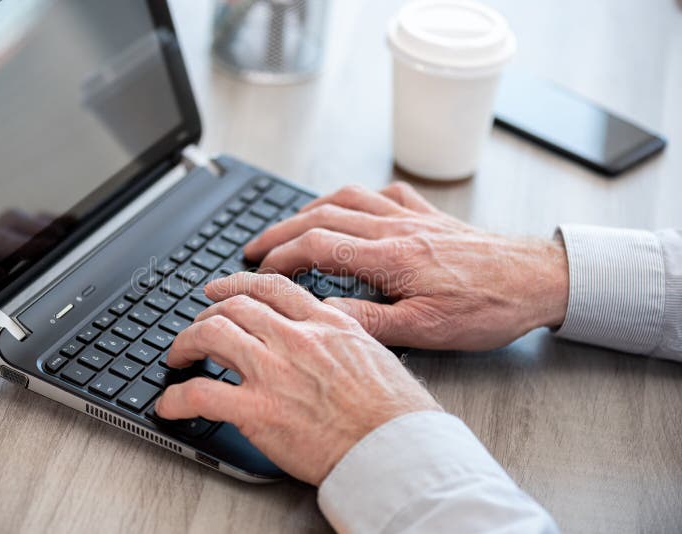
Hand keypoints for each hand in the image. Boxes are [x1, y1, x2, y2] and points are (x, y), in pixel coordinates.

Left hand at [155, 272, 441, 484]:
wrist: (397, 449)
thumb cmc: (395, 412)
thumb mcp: (374, 353)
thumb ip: (341, 337)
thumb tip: (325, 336)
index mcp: (326, 324)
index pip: (272, 288)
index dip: (238, 284)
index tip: (222, 289)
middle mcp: (296, 339)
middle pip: (234, 306)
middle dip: (207, 312)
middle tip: (196, 325)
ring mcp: (275, 372)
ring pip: (212, 335)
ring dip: (186, 342)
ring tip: (178, 354)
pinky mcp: (258, 411)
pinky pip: (201, 394)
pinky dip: (177, 398)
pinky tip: (169, 405)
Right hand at [244, 183, 569, 350]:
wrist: (539, 280)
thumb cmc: (489, 307)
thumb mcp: (428, 330)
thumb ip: (370, 321)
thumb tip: (321, 314)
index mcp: (390, 257)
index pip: (316, 246)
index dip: (279, 258)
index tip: (258, 272)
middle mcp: (395, 228)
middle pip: (321, 216)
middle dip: (279, 231)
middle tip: (254, 247)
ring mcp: (412, 216)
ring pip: (346, 198)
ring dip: (309, 209)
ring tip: (288, 226)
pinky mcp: (429, 214)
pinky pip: (383, 193)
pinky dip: (356, 197)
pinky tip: (351, 206)